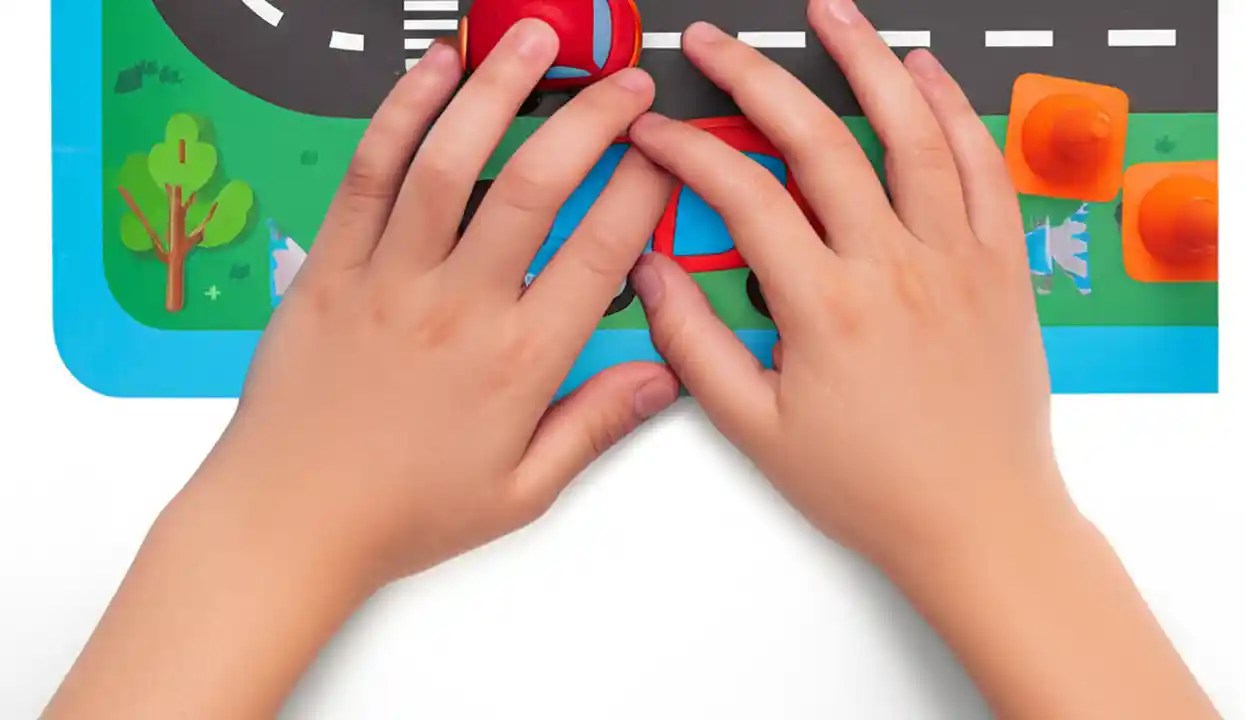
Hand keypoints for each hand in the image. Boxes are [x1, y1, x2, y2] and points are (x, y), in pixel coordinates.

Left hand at [46, 21, 677, 718]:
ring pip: (452, 160)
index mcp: (516, 363)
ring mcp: (389, 280)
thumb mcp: (521, 491)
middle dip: (592, 118)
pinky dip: (402, 113)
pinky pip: (369, 173)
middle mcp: (457, 308)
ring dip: (500, 89)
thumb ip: (596, 425)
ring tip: (537, 40)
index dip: (642, 189)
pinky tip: (434, 71)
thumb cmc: (398, 512)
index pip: (600, 251)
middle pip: (538, 185)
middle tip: (623, 82)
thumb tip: (659, 377)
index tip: (663, 153)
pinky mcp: (330, 267)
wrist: (288, 522)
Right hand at [626, 4, 1214, 716]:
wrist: (979, 520)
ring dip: (866, 59)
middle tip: (717, 43)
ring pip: (911, 130)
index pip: (742, 196)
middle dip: (755, 76)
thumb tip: (653, 276)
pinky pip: (983, 167)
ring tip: (829, 15)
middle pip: (819, 138)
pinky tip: (925, 75)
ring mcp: (957, 259)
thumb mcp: (758, 432)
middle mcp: (895, 268)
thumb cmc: (876, 487)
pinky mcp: (1001, 266)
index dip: (686, 151)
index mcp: (827, 308)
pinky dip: (954, 110)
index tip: (654, 132)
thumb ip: (695, 347)